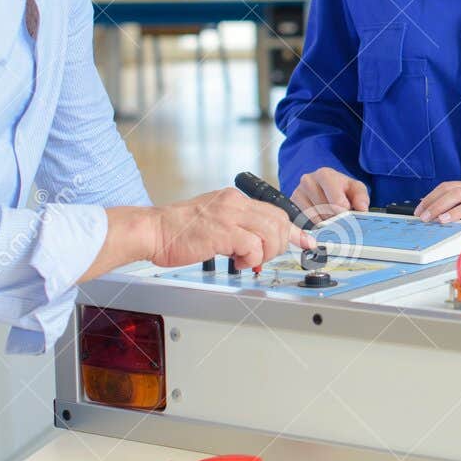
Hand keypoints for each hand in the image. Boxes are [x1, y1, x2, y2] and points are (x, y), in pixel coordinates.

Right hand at [151, 188, 312, 269]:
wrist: (153, 230)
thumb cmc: (179, 230)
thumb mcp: (214, 219)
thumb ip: (238, 226)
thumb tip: (258, 244)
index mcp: (234, 198)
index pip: (275, 211)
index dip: (294, 230)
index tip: (307, 241)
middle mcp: (234, 202)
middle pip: (279, 222)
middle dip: (279, 245)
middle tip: (262, 257)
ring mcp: (229, 215)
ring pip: (271, 233)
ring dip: (265, 253)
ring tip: (246, 260)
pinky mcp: (223, 232)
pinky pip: (254, 246)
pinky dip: (250, 259)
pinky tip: (236, 262)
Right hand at [291, 167, 369, 222]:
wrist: (323, 189)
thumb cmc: (340, 189)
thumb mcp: (355, 188)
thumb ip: (361, 197)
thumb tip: (362, 208)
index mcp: (325, 174)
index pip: (336, 201)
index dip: (344, 213)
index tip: (347, 216)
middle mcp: (307, 181)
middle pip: (325, 212)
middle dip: (334, 219)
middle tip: (339, 219)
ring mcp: (296, 194)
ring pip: (314, 220)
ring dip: (324, 224)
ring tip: (328, 218)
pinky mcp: (291, 207)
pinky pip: (303, 223)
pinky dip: (313, 227)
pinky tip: (318, 223)